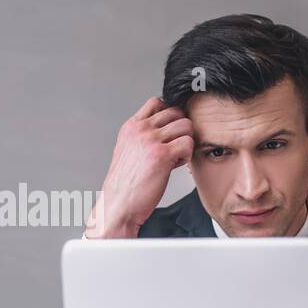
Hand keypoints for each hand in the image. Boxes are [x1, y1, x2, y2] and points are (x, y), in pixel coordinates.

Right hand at [85, 97, 192, 238]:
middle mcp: (140, 129)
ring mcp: (151, 140)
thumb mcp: (127, 150)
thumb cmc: (125, 184)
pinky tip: (175, 166)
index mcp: (131, 127)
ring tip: (174, 158)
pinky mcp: (162, 155)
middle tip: (174, 147)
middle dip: (180, 130)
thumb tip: (166, 128)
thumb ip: (142, 136)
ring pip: (186, 125)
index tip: (170, 132)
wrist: (118, 205)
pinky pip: (188, 143)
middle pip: (176, 111)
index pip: (157, 102)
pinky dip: (186, 155)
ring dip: (185, 142)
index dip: (170, 115)